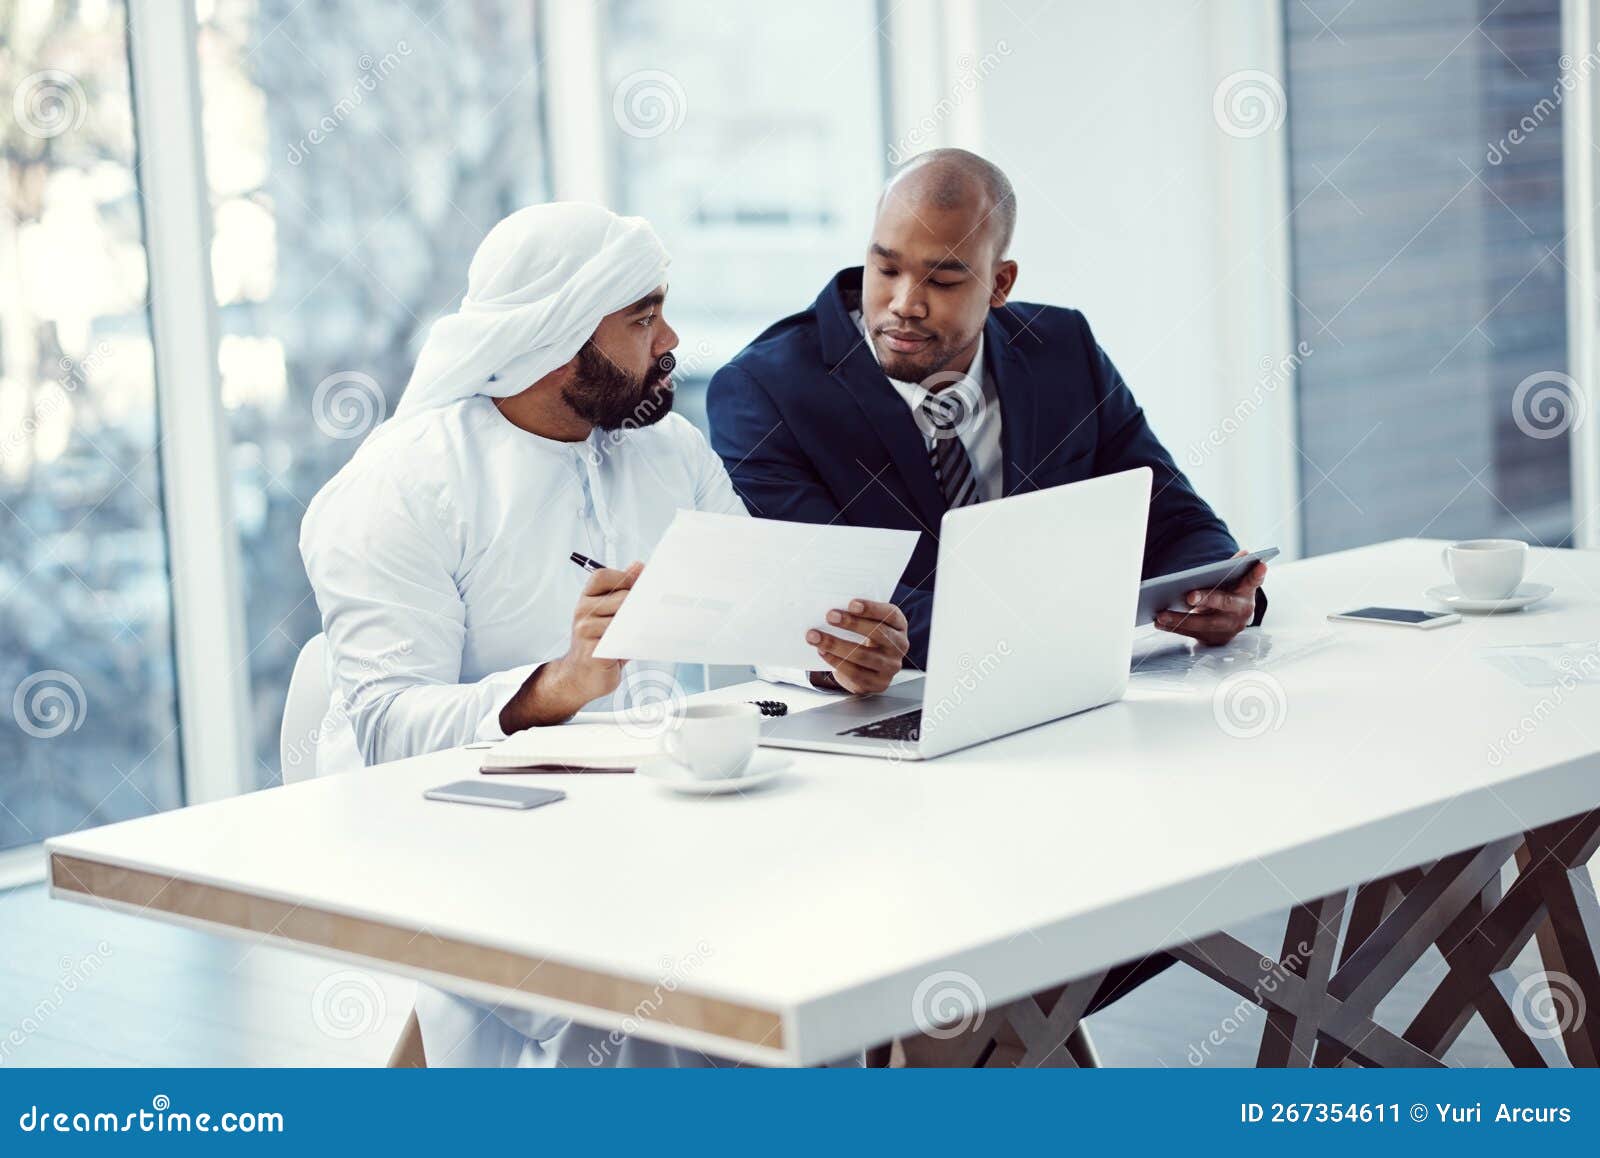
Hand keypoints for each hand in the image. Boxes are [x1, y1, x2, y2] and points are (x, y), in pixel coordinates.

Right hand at [500, 562, 640, 730]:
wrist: (578, 678)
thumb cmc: (598, 645)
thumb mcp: (608, 615)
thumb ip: (623, 592)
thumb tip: (638, 566)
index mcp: (586, 599)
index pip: (602, 576)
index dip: (624, 577)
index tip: (641, 584)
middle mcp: (583, 612)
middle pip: (620, 597)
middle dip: (640, 604)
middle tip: (654, 610)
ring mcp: (585, 631)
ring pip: (623, 618)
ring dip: (639, 624)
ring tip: (646, 629)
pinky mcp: (593, 650)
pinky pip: (620, 640)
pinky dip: (633, 641)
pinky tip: (637, 644)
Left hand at [806, 598, 908, 694]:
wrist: (869, 668)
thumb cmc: (865, 637)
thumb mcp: (866, 623)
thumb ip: (855, 615)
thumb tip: (834, 608)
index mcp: (899, 625)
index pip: (890, 614)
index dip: (871, 609)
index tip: (851, 604)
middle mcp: (899, 645)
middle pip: (878, 633)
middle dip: (852, 624)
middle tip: (830, 616)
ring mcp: (891, 666)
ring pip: (863, 655)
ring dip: (835, 645)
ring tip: (815, 636)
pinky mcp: (879, 683)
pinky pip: (856, 673)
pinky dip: (836, 661)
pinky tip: (822, 652)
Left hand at [1155, 549, 1265, 645]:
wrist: (1230, 624)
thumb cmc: (1229, 596)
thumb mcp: (1234, 583)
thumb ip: (1235, 568)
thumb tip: (1244, 553)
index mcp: (1246, 594)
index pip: (1253, 582)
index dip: (1257, 575)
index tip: (1261, 565)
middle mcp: (1240, 612)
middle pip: (1224, 604)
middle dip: (1207, 599)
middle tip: (1189, 596)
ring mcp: (1227, 628)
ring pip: (1203, 624)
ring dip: (1180, 619)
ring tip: (1161, 614)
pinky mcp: (1213, 639)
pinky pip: (1191, 633)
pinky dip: (1174, 628)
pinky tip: (1159, 623)